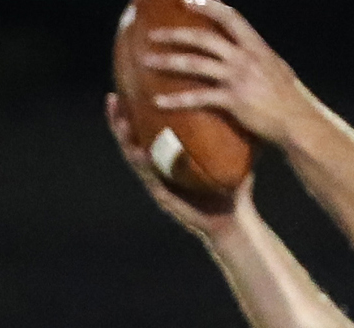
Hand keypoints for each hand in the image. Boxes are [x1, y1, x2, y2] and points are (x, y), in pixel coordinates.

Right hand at [106, 92, 251, 239]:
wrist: (233, 218)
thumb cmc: (232, 183)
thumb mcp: (229, 150)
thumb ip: (228, 127)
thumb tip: (240, 93)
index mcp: (168, 156)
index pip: (148, 127)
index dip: (135, 108)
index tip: (129, 84)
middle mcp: (157, 167)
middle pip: (132, 138)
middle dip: (119, 119)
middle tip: (113, 98)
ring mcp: (157, 182)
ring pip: (134, 157)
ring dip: (124, 140)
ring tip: (120, 122)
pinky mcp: (163, 197)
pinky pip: (151, 177)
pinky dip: (144, 164)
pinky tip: (138, 151)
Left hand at [138, 0, 315, 148]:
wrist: (298, 121)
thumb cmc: (287, 99)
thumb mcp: (274, 69)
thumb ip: (255, 59)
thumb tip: (242, 53)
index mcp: (256, 47)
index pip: (231, 17)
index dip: (209, 6)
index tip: (187, 1)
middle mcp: (246, 57)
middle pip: (204, 38)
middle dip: (176, 34)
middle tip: (152, 34)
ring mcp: (238, 77)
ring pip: (196, 63)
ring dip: (168, 61)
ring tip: (146, 61)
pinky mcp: (233, 100)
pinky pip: (198, 97)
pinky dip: (176, 99)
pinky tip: (158, 102)